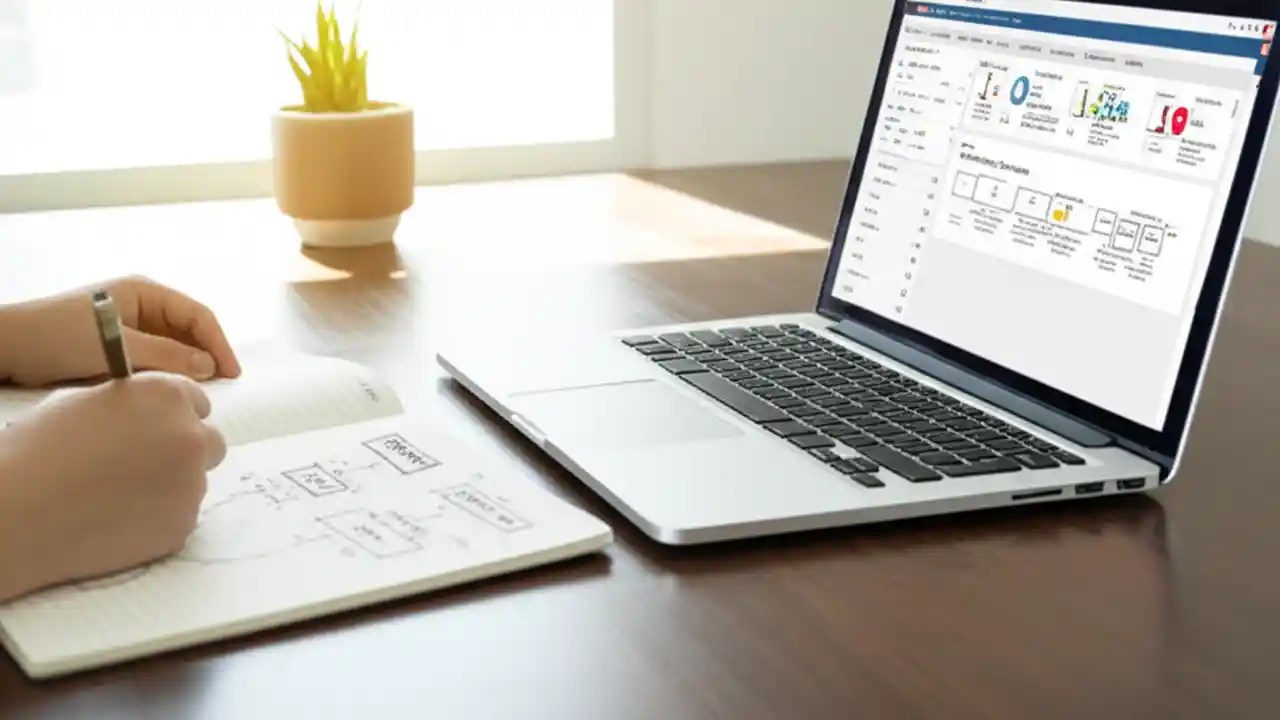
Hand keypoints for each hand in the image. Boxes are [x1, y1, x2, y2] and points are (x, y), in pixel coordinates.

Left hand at [0, 275, 241, 386]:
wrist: (11, 348)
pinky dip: (165, 374)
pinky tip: (169, 391)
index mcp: (145, 293)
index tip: (231, 373)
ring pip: (173, 348)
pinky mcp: (119, 349)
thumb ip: (166, 355)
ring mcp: (130, 328)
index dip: (218, 343)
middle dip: (206, 356)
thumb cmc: (59, 337)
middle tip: (220, 388)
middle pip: (189, 331)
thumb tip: (209, 366)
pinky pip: (154, 360)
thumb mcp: (118, 346)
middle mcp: (142, 307)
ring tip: (197, 392)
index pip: (197, 315)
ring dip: (186, 368)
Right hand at [0, 373, 224, 599]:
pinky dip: (157, 519)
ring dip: (170, 486)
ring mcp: (192, 484)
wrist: (20, 511)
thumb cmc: (38, 449)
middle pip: (209, 443)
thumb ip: (131, 405)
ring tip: (118, 497)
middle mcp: (191, 436)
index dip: (174, 416)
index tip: (158, 429)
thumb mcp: (84, 401)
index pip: (197, 402)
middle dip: (184, 452)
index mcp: (167, 396)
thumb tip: (145, 416)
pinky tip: (116, 521)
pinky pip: (179, 517)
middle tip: (145, 466)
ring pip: (194, 483)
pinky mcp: (182, 526)